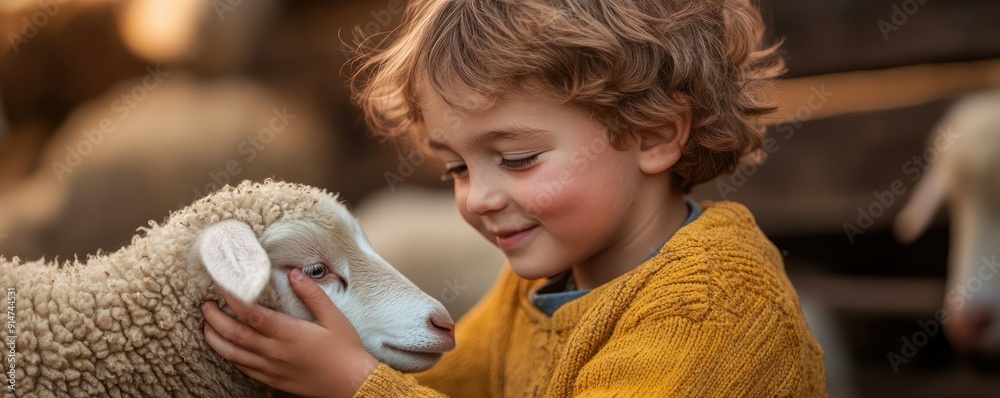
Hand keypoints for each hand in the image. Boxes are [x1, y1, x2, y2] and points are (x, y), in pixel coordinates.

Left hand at [201, 268, 378, 397]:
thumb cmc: (345, 350)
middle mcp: (275, 352)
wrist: (352, 384)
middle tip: (204, 306)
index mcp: (288, 334)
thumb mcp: (333, 317)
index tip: (222, 285)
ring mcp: (271, 369)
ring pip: (234, 355)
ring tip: (206, 327)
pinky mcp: (273, 381)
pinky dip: (231, 357)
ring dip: (215, 340)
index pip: (252, 314)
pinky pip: (244, 369)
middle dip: (214, 319)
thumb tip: (293, 273)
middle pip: (235, 335)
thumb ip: (311, 294)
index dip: (233, 299)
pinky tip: (228, 349)